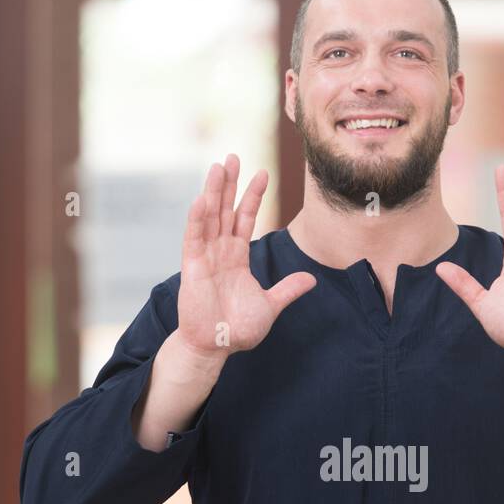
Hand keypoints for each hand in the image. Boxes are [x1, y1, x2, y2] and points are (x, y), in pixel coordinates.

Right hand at [178, 154, 315, 360]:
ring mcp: (205, 257)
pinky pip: (194, 238)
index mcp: (237, 257)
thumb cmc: (238, 329)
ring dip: (212, 192)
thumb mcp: (270, 305)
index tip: (262, 173)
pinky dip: (197, 219)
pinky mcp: (192, 267)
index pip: (245, 219)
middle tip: (232, 156)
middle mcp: (220, 252)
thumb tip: (311, 279)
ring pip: (209, 218)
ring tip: (217, 167)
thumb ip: (287, 290)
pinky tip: (201, 199)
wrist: (217, 347)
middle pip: (225, 210)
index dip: (253, 196)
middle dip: (229, 184)